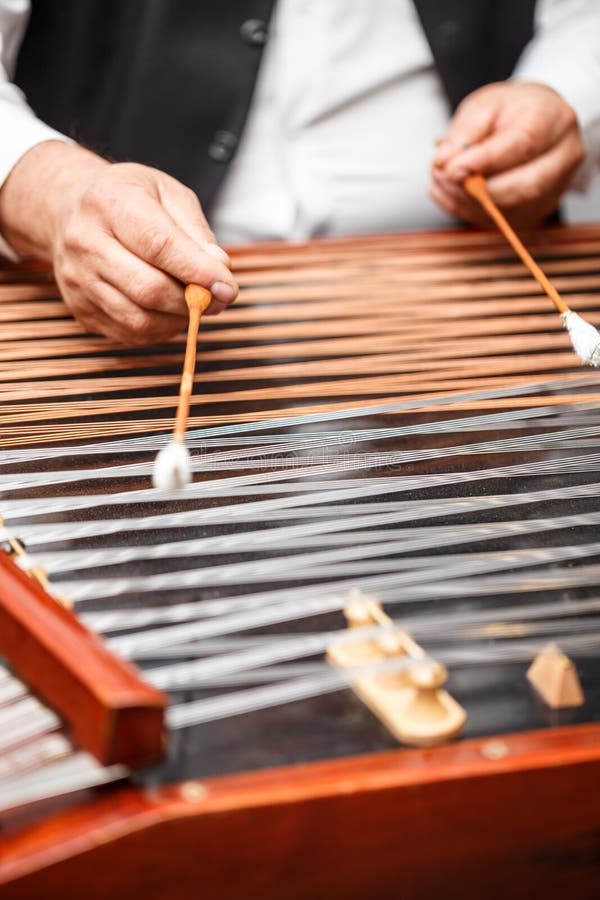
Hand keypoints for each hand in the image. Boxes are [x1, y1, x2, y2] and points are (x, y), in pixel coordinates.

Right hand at [0, 141, 237, 343]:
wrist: (68, 210)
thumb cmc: (128, 199)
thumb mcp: (167, 194)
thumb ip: (196, 233)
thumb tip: (219, 272)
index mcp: (109, 202)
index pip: (159, 245)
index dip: (199, 272)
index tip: (227, 286)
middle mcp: (85, 242)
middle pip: (148, 289)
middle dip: (192, 301)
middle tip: (216, 298)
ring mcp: (77, 279)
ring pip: (139, 319)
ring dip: (177, 319)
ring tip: (192, 303)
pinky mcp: (80, 308)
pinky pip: (129, 333)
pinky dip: (159, 329)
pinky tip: (168, 311)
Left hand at [430, 82, 584, 228]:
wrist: (532, 124)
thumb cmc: (510, 112)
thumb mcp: (484, 106)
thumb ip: (465, 132)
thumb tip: (445, 161)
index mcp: (555, 121)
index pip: (522, 146)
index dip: (484, 161)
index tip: (451, 168)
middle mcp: (564, 158)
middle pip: (524, 186)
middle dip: (477, 189)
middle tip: (444, 177)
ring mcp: (554, 190)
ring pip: (509, 210)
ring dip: (467, 201)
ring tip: (441, 180)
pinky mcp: (535, 212)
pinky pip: (498, 221)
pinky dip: (467, 210)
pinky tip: (450, 192)